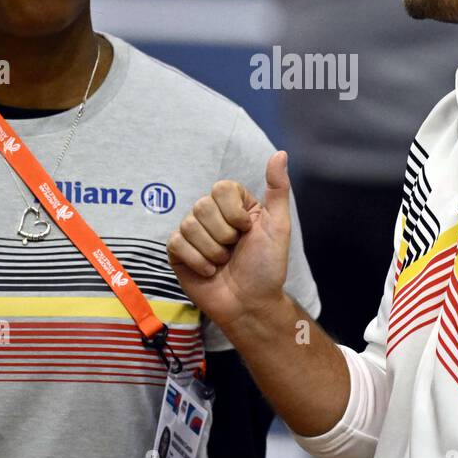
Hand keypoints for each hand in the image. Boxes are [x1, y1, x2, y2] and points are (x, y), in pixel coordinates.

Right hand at [166, 151, 292, 327]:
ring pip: (189, 226)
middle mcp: (212, 214)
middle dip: (223, 236)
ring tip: (223, 263)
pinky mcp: (178, 252)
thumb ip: (278, 189)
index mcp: (234, 204)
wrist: (250, 304)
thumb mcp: (278, 226)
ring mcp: (193, 233)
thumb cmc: (267, 267)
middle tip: (234, 250)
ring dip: (213, 252)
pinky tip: (210, 272)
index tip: (246, 230)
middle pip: (202, 206)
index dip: (234, 213)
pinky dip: (198, 262)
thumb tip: (280, 153)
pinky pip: (178, 244)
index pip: (221, 188)